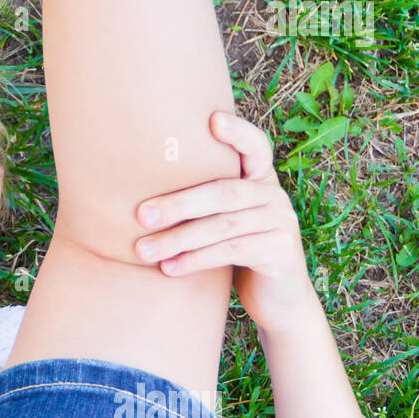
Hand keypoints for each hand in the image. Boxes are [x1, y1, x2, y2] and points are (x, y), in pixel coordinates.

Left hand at [133, 109, 318, 335]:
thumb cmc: (237, 252)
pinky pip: (231, 251)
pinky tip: (169, 269)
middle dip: (177, 204)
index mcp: (259, 179)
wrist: (278, 298)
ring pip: (222, 226)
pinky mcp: (280, 252)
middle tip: (139, 215)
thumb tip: (137, 194)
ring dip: (178, 239)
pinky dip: (196, 260)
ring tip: (144, 251)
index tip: (212, 119)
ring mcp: (281, 222)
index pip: (255, 146)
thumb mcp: (223, 220)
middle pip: (222, 191)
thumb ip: (202, 201)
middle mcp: (273, 195)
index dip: (237, 132)